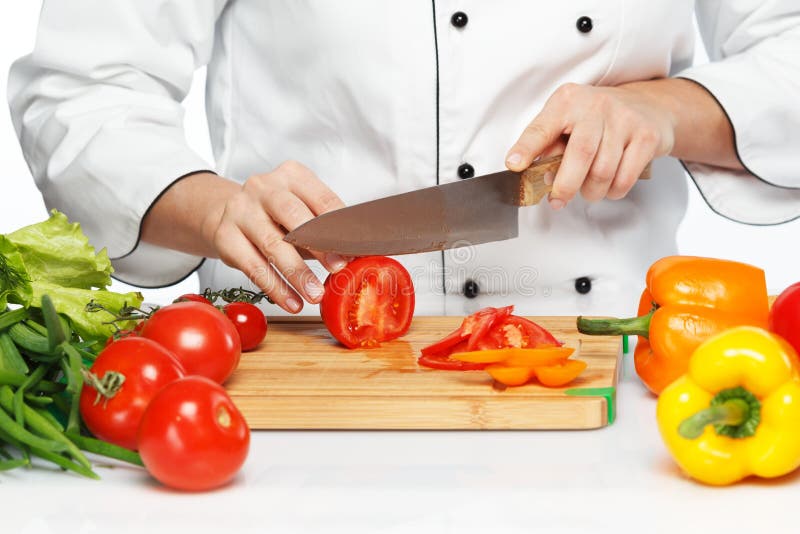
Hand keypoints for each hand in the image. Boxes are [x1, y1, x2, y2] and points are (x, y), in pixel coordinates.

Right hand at [202, 161, 347, 312]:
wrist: (229, 213)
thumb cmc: (277, 216)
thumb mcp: (304, 213)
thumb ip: (327, 230)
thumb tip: (357, 259)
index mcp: (292, 175)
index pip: (321, 199)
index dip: (338, 228)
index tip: (352, 252)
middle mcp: (263, 187)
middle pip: (293, 217)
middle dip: (318, 246)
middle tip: (336, 270)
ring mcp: (240, 209)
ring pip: (272, 245)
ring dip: (297, 274)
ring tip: (315, 295)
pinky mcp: (225, 236)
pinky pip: (253, 267)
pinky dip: (276, 288)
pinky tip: (292, 301)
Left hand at [505, 82, 676, 207]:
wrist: (649, 106)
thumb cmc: (599, 119)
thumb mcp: (568, 122)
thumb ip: (550, 145)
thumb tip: (536, 174)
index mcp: (567, 101)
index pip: (542, 128)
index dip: (527, 149)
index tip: (514, 165)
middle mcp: (595, 105)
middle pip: (579, 155)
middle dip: (565, 186)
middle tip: (558, 201)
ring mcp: (624, 119)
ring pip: (603, 172)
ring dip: (591, 192)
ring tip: (588, 190)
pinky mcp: (647, 136)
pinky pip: (625, 177)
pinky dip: (613, 191)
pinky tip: (609, 186)